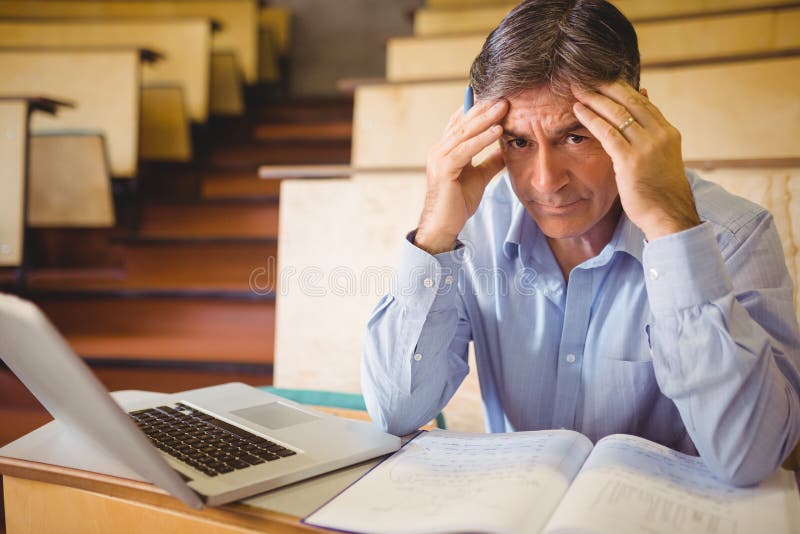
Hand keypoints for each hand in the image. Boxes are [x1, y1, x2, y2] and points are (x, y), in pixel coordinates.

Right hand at [416, 99, 507, 253]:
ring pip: (464, 133)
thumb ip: (490, 161)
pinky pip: (465, 150)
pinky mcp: (443, 170)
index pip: (461, 122)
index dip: (477, 108)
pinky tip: (497, 131)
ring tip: (504, 107)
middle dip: (484, 108)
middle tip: (505, 95)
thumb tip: (507, 147)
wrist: (443, 226)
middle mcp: (439, 150)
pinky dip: (482, 139)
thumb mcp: (479, 177)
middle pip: (463, 123)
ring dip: (486, 119)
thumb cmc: (457, 203)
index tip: (498, 97)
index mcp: (446, 150)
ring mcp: (439, 158)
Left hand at [572, 81, 699, 240]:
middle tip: (585, 77)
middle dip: (605, 86)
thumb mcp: (661, 157)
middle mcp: (660, 134)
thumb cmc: (660, 191)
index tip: (602, 78)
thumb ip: (651, 132)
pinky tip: (577, 111)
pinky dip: (591, 119)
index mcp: (668, 132)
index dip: (620, 88)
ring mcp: (647, 146)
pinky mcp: (631, 160)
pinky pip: (607, 133)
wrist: (669, 216)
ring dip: (594, 99)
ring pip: (617, 114)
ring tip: (577, 89)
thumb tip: (644, 100)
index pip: (642, 102)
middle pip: (629, 101)